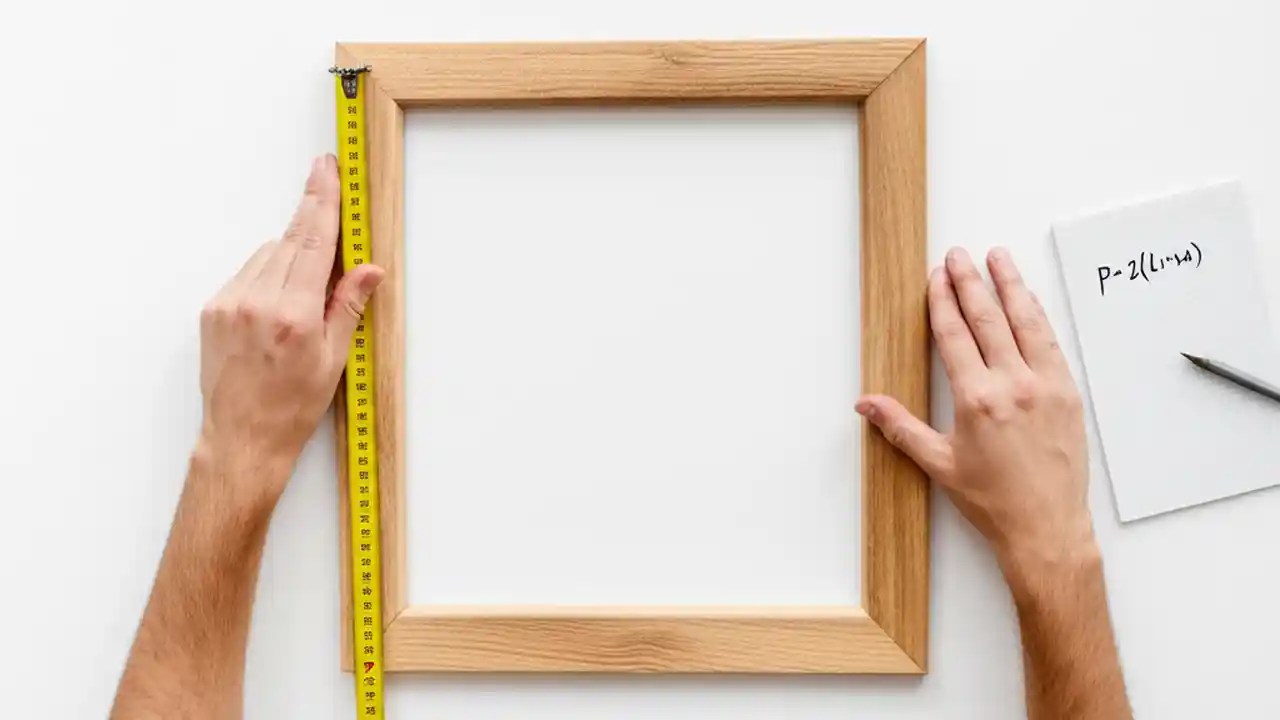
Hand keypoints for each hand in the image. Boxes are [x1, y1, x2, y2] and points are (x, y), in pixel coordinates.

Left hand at [196, 155, 383, 504]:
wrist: (242, 440)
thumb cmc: (291, 409)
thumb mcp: (334, 359)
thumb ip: (348, 306)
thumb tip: (367, 269)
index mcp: (293, 314)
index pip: (312, 240)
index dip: (322, 200)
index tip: (327, 170)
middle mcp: (256, 302)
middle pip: (290, 240)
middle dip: (313, 226)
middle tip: (334, 218)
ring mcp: (229, 303)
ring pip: (267, 254)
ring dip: (290, 257)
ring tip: (305, 294)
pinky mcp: (212, 309)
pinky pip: (247, 273)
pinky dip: (268, 276)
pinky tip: (280, 305)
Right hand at [857, 247, 1094, 575]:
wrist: (1046, 528)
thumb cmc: (993, 501)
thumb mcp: (938, 464)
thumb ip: (900, 426)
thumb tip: (866, 404)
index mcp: (977, 399)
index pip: (955, 335)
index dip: (943, 301)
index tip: (937, 277)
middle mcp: (1013, 385)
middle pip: (987, 318)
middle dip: (970, 282)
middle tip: (959, 255)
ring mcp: (1045, 386)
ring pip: (1025, 321)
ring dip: (1010, 285)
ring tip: (998, 258)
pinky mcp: (1068, 393)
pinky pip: (1050, 342)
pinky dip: (1037, 316)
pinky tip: (1029, 300)